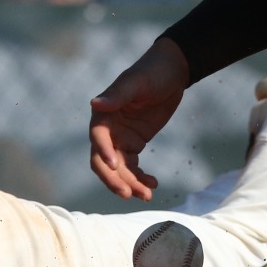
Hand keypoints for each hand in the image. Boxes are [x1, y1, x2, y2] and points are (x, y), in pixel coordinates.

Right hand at [88, 37, 190, 200]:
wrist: (171, 72)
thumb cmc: (152, 72)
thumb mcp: (137, 82)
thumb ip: (117, 95)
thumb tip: (95, 103)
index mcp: (104, 114)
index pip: (97, 137)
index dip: (104, 151)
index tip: (116, 164)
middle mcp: (108, 130)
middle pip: (104, 161)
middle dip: (114, 178)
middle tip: (128, 193)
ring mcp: (120, 139)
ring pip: (120, 169)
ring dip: (130, 183)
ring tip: (147, 195)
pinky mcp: (134, 144)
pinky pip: (133, 168)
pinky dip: (140, 179)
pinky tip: (153, 185)